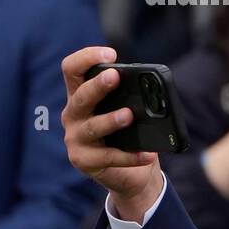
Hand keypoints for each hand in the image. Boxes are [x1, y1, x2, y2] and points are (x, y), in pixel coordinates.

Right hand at [61, 46, 162, 221]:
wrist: (131, 174)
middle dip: (97, 85)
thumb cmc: (130, 134)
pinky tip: (148, 154)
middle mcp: (73, 114)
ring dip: (111, 119)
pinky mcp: (83, 161)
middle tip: (115, 76)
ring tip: (129, 115)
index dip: (87, 58)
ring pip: (92, 126)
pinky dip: (130, 156)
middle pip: (80, 96)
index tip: (110, 54)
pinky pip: (109, 157)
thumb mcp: (132, 110)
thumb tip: (155, 91)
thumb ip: (135, 98)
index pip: (72, 69)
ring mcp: (75, 138)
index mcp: (81, 95)